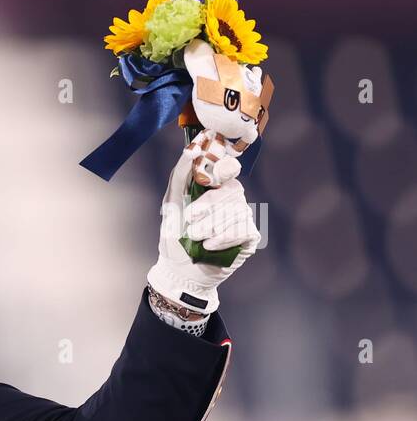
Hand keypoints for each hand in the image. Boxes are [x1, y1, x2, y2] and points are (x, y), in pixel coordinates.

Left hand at [147, 141, 261, 315]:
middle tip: (189, 223)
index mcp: (214, 187)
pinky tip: (210, 246)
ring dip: (211, 226)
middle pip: (231, 190)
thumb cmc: (174, 235)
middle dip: (207, 207)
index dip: (226, 168)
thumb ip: (180, 176)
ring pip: (237, 211)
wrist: (179, 270)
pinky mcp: (249, 235)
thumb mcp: (171, 204)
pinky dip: (223, 238)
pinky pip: (243, 229)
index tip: (215, 175)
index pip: (229, 168)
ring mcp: (242, 216)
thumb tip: (190, 151)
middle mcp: (231, 199)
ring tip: (195, 238)